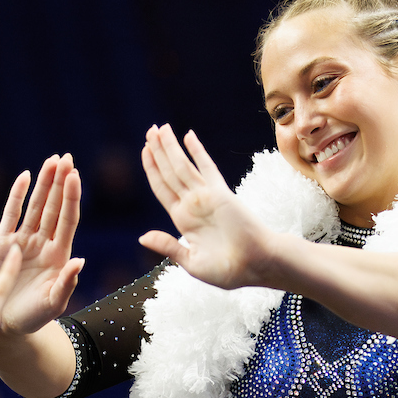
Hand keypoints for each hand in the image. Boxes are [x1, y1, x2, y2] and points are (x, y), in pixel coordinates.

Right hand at [0, 153, 83, 334]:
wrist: (5, 325)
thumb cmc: (34, 318)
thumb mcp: (53, 303)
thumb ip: (66, 283)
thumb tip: (80, 261)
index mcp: (59, 255)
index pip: (67, 220)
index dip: (71, 198)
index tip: (75, 175)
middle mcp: (43, 243)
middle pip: (53, 207)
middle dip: (60, 182)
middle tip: (66, 157)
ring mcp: (23, 241)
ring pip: (34, 206)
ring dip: (43, 183)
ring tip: (52, 160)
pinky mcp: (2, 243)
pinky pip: (10, 214)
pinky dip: (17, 196)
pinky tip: (24, 177)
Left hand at [139, 124, 272, 289]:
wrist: (256, 267)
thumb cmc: (227, 270)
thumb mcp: (191, 262)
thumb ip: (168, 246)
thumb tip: (142, 237)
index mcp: (182, 220)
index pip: (162, 188)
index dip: (152, 169)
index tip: (144, 150)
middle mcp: (192, 204)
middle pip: (169, 172)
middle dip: (158, 151)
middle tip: (149, 130)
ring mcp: (206, 197)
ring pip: (182, 166)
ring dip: (170, 147)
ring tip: (159, 128)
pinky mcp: (221, 193)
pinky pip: (206, 168)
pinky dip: (197, 151)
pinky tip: (188, 136)